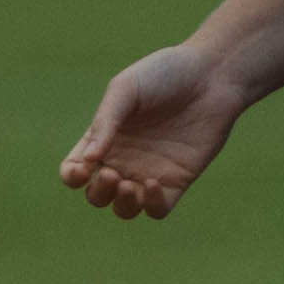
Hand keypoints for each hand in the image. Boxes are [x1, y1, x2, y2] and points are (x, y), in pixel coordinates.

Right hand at [60, 46, 252, 218]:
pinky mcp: (178, 180)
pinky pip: (158, 209)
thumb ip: (105, 122)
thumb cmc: (164, 75)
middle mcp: (124, 160)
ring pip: (125, 209)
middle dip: (98, 192)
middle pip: (98, 195)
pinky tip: (153, 183)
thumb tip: (89, 160)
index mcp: (104, 138)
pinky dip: (150, 205)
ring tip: (128, 185)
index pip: (75, 169)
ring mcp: (150, 172)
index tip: (83, 168)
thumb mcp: (126, 90)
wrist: (211, 76)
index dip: (72, 176)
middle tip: (112, 174)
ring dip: (121, 205)